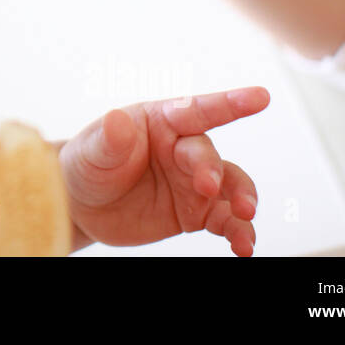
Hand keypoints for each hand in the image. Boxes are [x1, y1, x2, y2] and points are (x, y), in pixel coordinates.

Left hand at [60, 86, 269, 255]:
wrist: (83, 205)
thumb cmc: (87, 164)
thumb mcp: (92, 150)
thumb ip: (109, 138)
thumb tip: (117, 120)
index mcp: (161, 121)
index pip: (198, 109)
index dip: (231, 102)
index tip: (261, 97)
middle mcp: (184, 148)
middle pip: (208, 154)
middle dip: (212, 170)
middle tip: (206, 187)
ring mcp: (194, 181)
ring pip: (231, 185)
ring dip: (243, 199)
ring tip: (244, 216)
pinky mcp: (197, 213)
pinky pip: (226, 220)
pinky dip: (239, 232)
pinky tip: (243, 247)